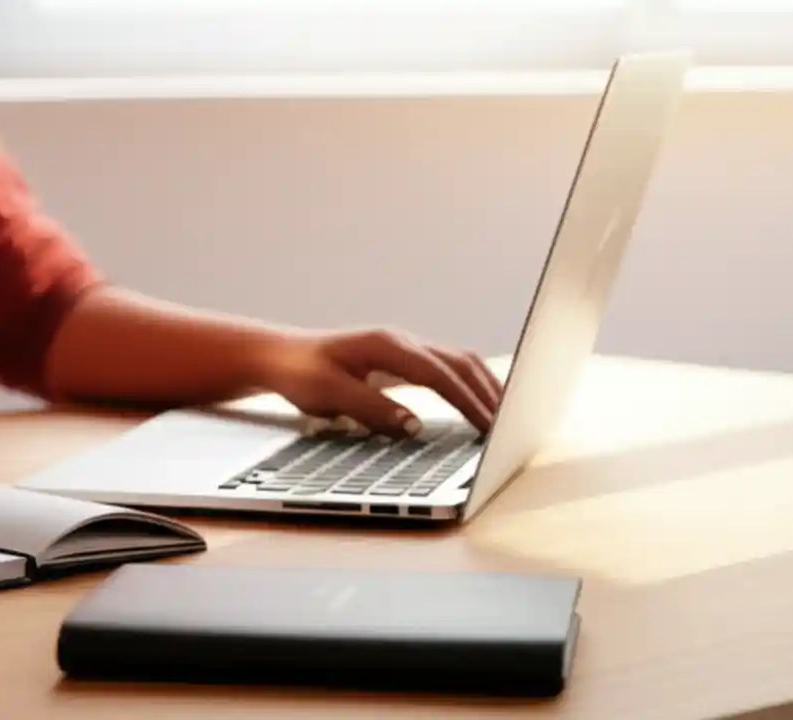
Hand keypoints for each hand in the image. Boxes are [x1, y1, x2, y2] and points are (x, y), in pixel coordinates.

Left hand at [258, 329, 502, 436]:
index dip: (466, 400)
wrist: (279, 355)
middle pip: (458, 362)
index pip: (439, 373)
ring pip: (457, 362)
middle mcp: (400, 341)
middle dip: (487, 393)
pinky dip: (467, 384)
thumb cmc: (300, 373)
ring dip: (482, 386)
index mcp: (386, 346)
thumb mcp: (328, 394)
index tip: (489, 425)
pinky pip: (445, 368)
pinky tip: (478, 403)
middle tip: (512, 425)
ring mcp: (402, 348)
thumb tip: (414, 425)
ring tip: (505, 415)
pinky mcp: (400, 359)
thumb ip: (372, 409)